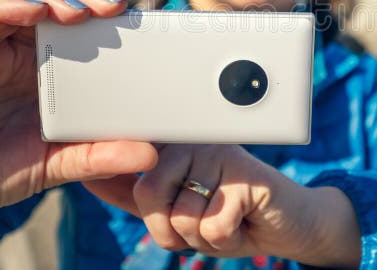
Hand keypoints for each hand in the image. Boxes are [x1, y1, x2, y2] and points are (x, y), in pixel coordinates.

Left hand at [84, 144, 361, 267]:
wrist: (287, 223)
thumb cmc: (230, 212)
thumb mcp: (177, 206)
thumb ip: (135, 194)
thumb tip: (89, 178)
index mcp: (175, 142)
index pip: (134, 175)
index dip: (151, 208)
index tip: (184, 206)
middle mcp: (195, 140)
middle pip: (149, 195)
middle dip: (173, 229)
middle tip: (203, 222)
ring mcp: (221, 154)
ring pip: (182, 216)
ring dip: (204, 236)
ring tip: (228, 218)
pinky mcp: (247, 176)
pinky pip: (214, 225)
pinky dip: (228, 238)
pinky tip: (244, 220)